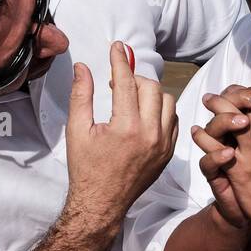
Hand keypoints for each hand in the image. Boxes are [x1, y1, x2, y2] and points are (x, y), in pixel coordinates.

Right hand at [66, 42, 177, 222]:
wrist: (102, 203)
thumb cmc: (85, 168)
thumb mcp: (77, 130)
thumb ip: (81, 95)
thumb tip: (83, 66)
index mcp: (125, 127)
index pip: (125, 82)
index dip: (119, 61)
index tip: (117, 47)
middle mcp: (150, 134)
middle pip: (151, 87)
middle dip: (134, 78)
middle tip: (117, 83)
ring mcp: (164, 144)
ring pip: (167, 101)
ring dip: (150, 93)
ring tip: (130, 98)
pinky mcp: (169, 153)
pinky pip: (174, 120)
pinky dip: (161, 111)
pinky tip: (144, 114)